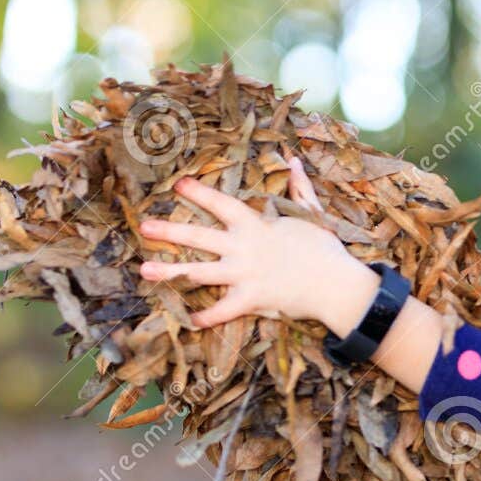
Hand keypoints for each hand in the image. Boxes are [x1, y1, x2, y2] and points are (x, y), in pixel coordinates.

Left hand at [136, 158, 369, 329]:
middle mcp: (243, 248)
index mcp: (256, 225)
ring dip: (170, 272)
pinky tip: (188, 320)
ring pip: (199, 272)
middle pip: (199, 236)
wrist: (335, 285)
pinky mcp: (251, 299)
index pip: (222, 204)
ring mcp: (244, 274)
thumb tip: (294, 160)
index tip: (178, 185)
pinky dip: (206, 317)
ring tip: (144, 270)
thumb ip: (299, 188)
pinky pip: (223, 310)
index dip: (199, 193)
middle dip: (170, 230)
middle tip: (144, 226)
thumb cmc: (325, 249)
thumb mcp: (312, 214)